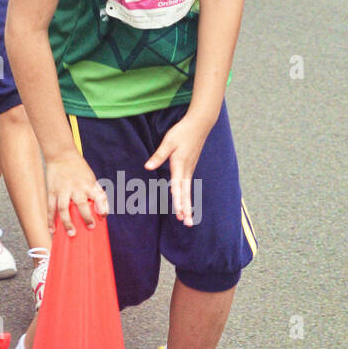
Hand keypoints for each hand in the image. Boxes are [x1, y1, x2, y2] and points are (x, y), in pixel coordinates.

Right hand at [45, 148, 108, 234]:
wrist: (61, 155)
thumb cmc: (79, 169)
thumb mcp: (91, 179)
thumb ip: (97, 194)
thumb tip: (103, 213)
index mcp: (88, 184)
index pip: (98, 196)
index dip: (102, 206)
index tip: (103, 217)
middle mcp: (76, 187)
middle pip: (81, 203)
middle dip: (86, 216)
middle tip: (90, 227)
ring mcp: (62, 190)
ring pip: (63, 208)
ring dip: (67, 222)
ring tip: (71, 233)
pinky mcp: (52, 192)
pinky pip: (50, 208)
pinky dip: (50, 220)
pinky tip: (52, 230)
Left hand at [144, 112, 209, 227]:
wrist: (199, 124)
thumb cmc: (182, 132)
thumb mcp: (168, 141)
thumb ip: (158, 155)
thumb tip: (148, 167)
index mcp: (180, 165)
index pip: (178, 187)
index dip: (178, 201)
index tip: (179, 213)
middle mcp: (186, 170)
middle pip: (186, 193)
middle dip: (186, 209)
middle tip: (187, 224)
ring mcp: (190, 169)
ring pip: (188, 190)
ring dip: (187, 205)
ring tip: (186, 219)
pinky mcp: (190, 167)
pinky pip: (187, 184)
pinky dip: (186, 195)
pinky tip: (182, 201)